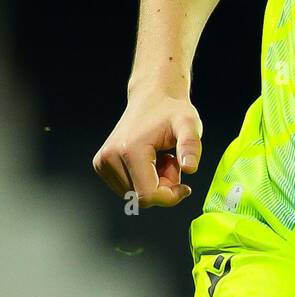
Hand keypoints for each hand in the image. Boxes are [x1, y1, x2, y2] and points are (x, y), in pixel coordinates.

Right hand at [92, 84, 202, 206]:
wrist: (152, 98)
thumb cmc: (172, 111)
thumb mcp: (189, 124)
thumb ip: (191, 146)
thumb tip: (191, 168)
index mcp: (130, 150)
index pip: (148, 196)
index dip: (170, 197)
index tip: (185, 186)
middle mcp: (109, 157)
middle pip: (141, 197)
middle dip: (163, 188)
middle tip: (172, 162)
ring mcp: (102, 161)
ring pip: (134, 195)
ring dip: (154, 184)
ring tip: (161, 158)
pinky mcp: (101, 164)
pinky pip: (127, 188)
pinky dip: (143, 180)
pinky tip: (150, 160)